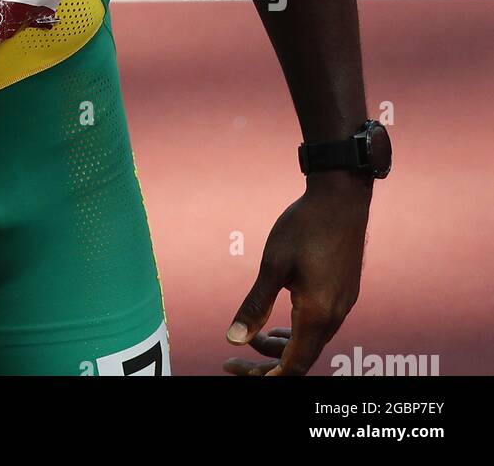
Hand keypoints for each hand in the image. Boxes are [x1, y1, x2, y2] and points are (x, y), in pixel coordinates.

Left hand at [223, 172, 371, 375]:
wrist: (341, 198)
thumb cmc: (305, 226)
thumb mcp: (272, 264)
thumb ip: (255, 305)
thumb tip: (233, 338)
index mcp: (316, 313)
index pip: (293, 367)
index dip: (266, 376)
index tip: (237, 369)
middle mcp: (334, 316)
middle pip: (302, 360)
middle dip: (267, 364)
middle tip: (234, 360)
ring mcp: (342, 306)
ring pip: (311, 343)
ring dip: (281, 347)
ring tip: (254, 337)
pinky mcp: (343, 294)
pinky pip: (319, 327)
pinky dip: (297, 333)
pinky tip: (280, 324)